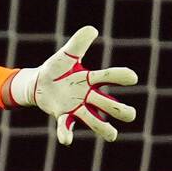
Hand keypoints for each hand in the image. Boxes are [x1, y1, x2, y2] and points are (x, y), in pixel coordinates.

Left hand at [10, 26, 137, 144]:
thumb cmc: (57, 68)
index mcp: (90, 79)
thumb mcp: (66, 54)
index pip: (107, 76)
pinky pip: (66, 126)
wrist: (39, 83)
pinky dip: (66, 133)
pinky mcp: (63, 115)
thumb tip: (92, 29)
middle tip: (131, 115)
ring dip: (102, 127)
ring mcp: (76, 107)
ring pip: (92, 119)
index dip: (119, 76)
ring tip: (113, 135)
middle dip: (118, 109)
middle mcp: (87, 95)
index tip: (133, 77)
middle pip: (106, 103)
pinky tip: (67, 140)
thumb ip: (78, 43)